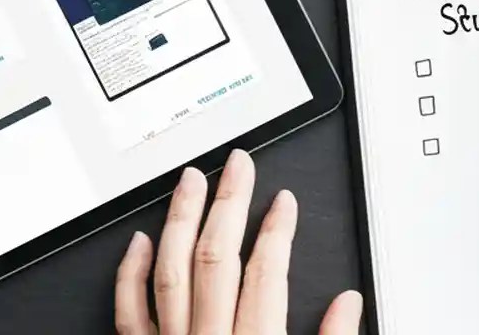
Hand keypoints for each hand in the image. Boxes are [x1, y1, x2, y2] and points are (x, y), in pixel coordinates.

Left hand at [114, 150, 362, 334]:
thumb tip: (349, 303)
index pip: (266, 275)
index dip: (277, 231)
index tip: (283, 202)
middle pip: (216, 259)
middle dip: (229, 204)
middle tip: (238, 167)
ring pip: (171, 272)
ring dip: (181, 221)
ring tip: (191, 182)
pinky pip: (130, 312)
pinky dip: (131, 275)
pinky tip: (138, 241)